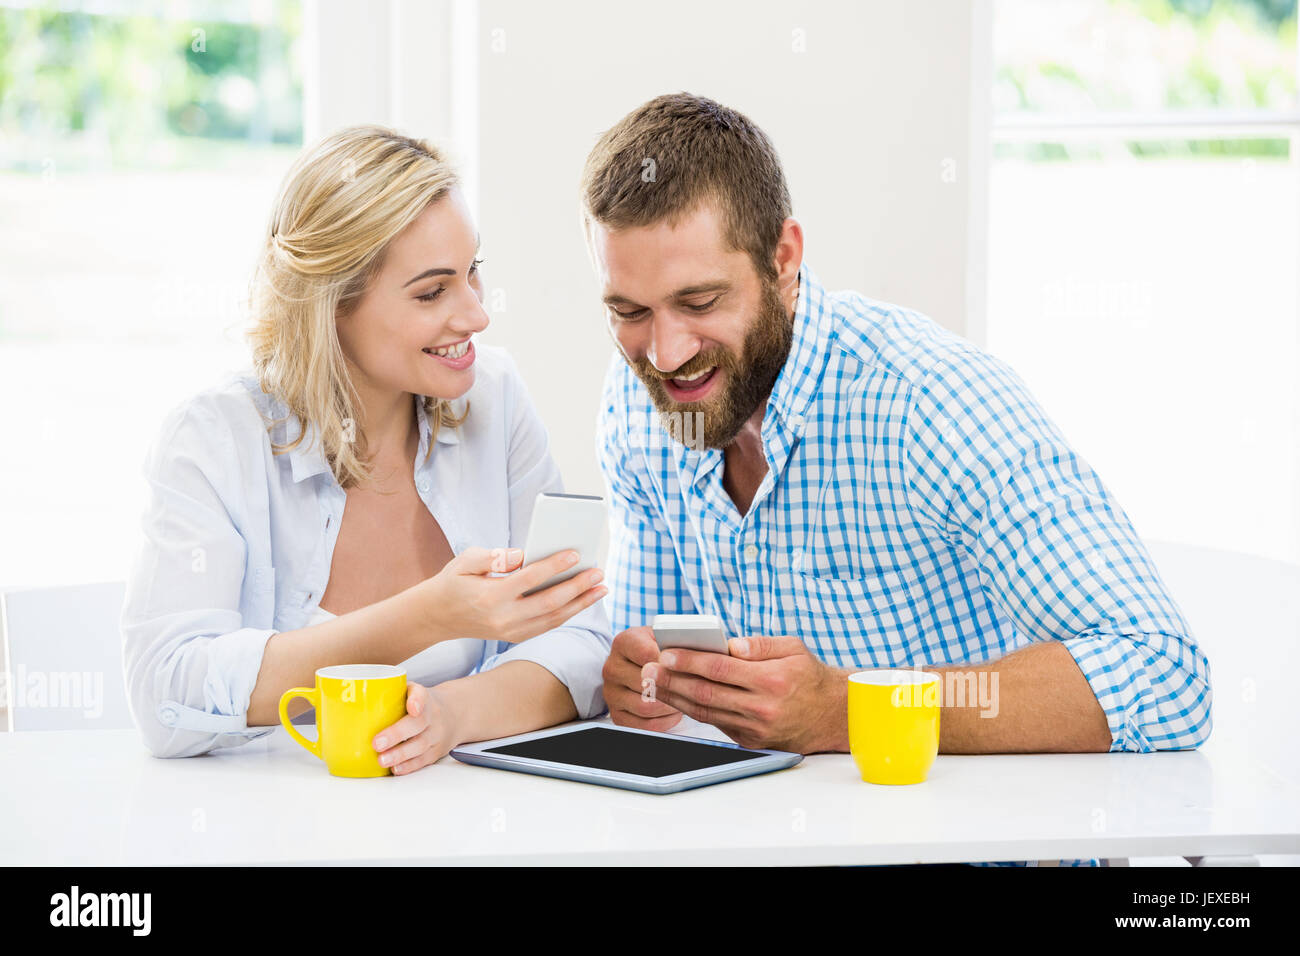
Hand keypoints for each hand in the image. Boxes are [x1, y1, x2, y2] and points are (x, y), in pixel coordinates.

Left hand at [372, 682, 457, 774]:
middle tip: (377, 743)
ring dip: (401, 754)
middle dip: (397, 734)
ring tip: (382, 760)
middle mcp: (432, 716)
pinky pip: (423, 760)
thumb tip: (334, 701)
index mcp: (424, 698)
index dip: (417, 700)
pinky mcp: (436, 752)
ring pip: (420, 745)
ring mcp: (436, 735)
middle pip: (418, 724)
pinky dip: (409, 765)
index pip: (422, 695)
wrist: (455, 714)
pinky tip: (395, 769)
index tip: (412, 707)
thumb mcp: (409, 691)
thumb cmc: (418, 704)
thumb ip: (383, 694)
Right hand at [417, 546, 607, 643]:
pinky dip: (568, 613)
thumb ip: (494, 556)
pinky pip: (548, 625)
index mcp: (489, 596)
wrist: (436, 617)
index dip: (554, 566)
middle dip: (578, 587)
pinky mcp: (514, 637)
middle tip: (600, 573)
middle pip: (549, 603)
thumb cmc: (453, 581)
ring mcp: (510, 632)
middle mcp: (503, 618)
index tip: (575, 553)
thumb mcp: (466, 561)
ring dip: (581, 604)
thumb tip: (524, 555)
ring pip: (554, 618)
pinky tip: (583, 600)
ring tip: (602, 588)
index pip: (529, 579)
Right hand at [603, 626, 682, 731]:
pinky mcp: (617, 715)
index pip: (646, 654)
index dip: (670, 663)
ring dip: (671, 706)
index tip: (687, 666)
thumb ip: (675, 642)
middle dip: (674, 687)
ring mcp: (612, 693)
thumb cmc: (660, 650)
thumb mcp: (665, 637)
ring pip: (646, 707)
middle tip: (693, 687)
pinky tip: (674, 711)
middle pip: (646, 683)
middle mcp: (612, 668)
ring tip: (685, 699)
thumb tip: (692, 655)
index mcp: (623, 643)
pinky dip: (665, 721)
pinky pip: (645, 725)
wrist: (642, 664)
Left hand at [641, 635, 849, 752]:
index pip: (720, 669)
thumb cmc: (808, 676)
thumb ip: (760, 644)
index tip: (665, 653)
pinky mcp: (749, 741)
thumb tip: (732, 643)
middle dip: (672, 680)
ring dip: (675, 697)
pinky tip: (676, 696)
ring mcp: (754, 729)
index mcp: (772, 680)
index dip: (689, 661)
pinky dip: (693, 709)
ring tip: (653, 683)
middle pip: (706, 693)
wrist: (830, 715)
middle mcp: (761, 708)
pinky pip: (715, 723)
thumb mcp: (793, 648)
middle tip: (648, 669)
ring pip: (705, 712)